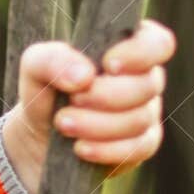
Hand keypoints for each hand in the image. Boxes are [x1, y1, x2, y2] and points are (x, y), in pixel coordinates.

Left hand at [0, 18, 177, 193]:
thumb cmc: (46, 91)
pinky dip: (106, 149)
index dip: (140, 54)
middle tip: (72, 99)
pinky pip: (137, 148)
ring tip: (63, 123)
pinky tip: (80, 148)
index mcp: (128, 49)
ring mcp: (146, 113)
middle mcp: (144, 79)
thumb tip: (85, 75)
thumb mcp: (36, 67)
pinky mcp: (141, 146)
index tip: (107, 65)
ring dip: (98, 124)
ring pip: (139, 119)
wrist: (40, 137)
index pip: (157, 43)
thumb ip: (53, 59)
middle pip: (148, 85)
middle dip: (107, 95)